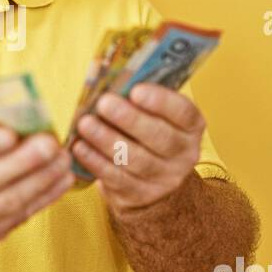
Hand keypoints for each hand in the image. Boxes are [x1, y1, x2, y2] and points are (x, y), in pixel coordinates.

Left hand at [71, 83, 203, 212]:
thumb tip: (106, 75)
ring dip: (107, 139)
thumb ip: (139, 98)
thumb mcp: (153, 115)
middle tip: (104, 103)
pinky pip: (117, 178)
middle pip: (159, 137)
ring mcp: (165, 179)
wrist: (152, 181)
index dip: (161, 101)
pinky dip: (96, 161)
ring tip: (85, 123)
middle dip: (129, 119)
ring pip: (136, 159)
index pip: (184, 113)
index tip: (136, 90)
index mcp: (192, 127)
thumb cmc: (147, 133)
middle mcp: (184, 154)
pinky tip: (80, 147)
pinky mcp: (141, 196)